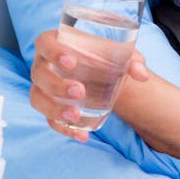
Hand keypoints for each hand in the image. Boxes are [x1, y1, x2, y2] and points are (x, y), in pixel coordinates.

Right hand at [29, 29, 149, 141]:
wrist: (104, 74)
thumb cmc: (106, 56)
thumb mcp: (121, 53)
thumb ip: (133, 60)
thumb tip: (142, 75)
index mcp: (55, 42)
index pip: (44, 43)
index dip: (53, 52)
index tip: (72, 62)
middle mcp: (43, 64)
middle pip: (38, 74)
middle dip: (56, 84)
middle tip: (79, 91)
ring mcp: (43, 87)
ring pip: (37, 98)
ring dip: (53, 109)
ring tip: (75, 116)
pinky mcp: (49, 106)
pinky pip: (49, 120)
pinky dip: (63, 129)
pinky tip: (82, 135)